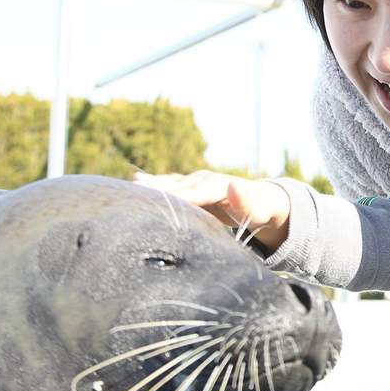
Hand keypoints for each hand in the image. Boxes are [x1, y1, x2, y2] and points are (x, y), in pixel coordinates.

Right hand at [134, 171, 290, 250]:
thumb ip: (247, 202)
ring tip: (128, 188)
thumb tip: (233, 186)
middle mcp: (202, 180)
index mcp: (217, 186)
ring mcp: (194, 182)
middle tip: (134, 194)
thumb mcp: (259, 210)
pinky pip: (168, 185)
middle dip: (158, 190)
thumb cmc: (260, 210)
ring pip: (169, 183)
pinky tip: (133, 183)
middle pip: (176, 186)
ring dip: (150, 185)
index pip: (194, 191)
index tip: (161, 199)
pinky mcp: (189, 188)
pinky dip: (152, 184)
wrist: (262, 202)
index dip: (179, 195)